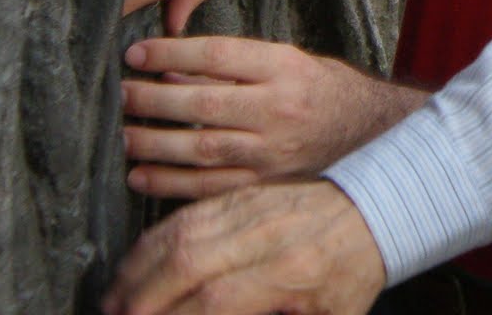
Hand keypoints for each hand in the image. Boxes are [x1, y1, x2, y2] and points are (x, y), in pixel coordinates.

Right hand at [102, 180, 383, 314]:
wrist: (377, 210)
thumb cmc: (352, 273)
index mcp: (291, 272)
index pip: (216, 298)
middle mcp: (265, 235)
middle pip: (188, 262)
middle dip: (142, 297)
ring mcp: (252, 208)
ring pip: (182, 232)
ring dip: (139, 268)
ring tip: (114, 297)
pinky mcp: (245, 194)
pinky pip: (191, 213)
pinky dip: (156, 239)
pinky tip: (137, 261)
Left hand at [122, 36, 428, 198]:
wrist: (370, 131)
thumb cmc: (323, 90)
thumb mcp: (287, 61)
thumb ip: (233, 67)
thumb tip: (172, 72)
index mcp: (283, 68)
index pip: (216, 56)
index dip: (170, 53)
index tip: (136, 53)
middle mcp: (277, 108)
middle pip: (202, 104)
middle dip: (151, 100)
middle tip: (120, 94)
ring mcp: (272, 150)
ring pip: (201, 148)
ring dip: (153, 143)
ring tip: (122, 135)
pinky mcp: (266, 183)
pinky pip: (210, 186)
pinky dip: (170, 183)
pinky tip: (141, 175)